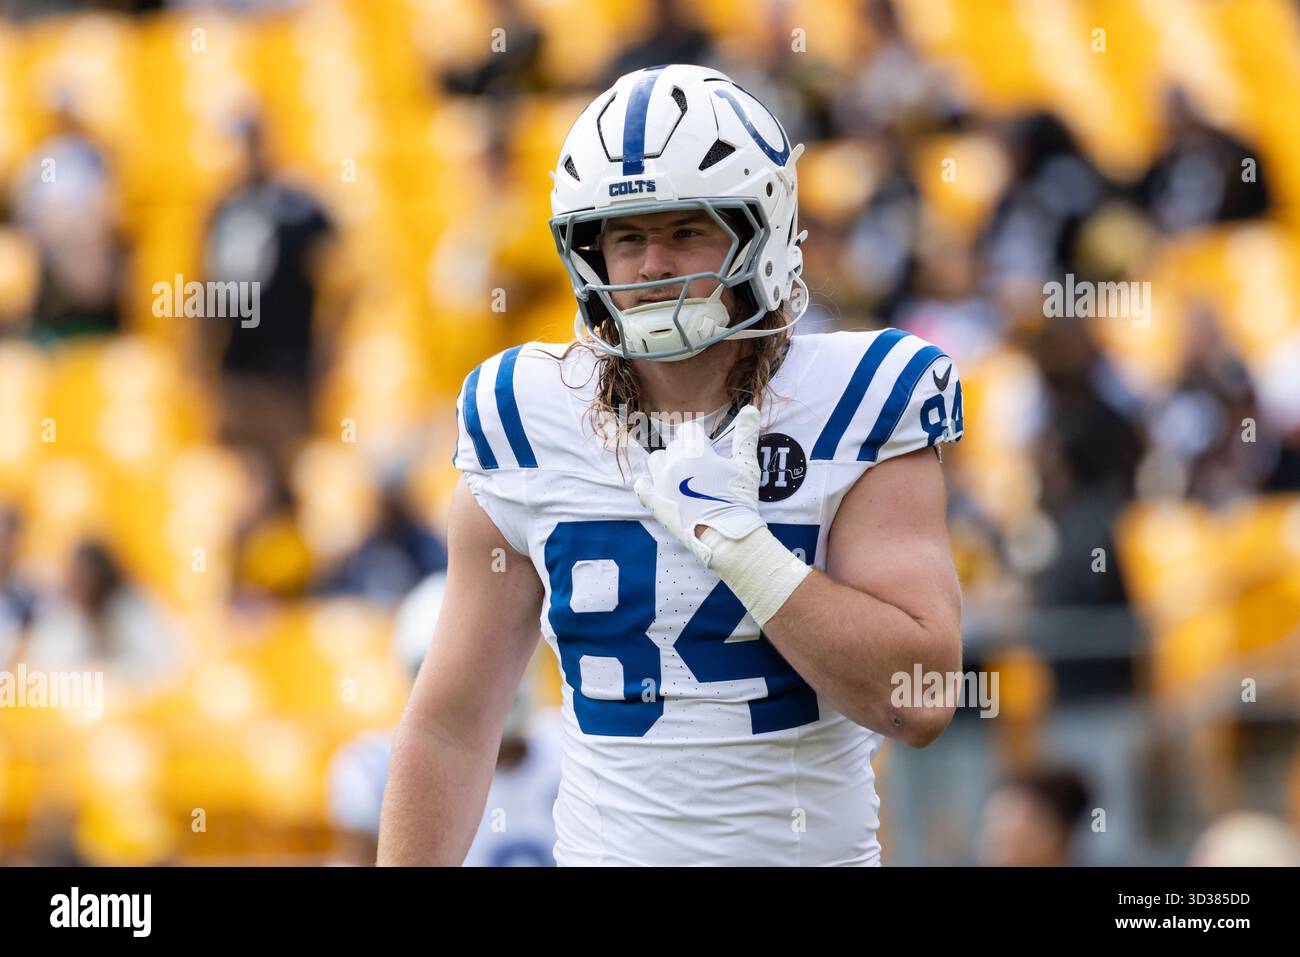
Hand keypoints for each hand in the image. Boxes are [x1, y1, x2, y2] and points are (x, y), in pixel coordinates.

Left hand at [633, 404, 764, 565]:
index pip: (689, 430)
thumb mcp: (747, 465)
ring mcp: (661, 483)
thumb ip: (746, 434)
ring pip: (657, 460)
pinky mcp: (654, 502)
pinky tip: (662, 488)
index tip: (709, 454)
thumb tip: (751, 408)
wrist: (727, 537)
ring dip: (668, 465)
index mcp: (695, 451)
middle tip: (702, 472)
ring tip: (684, 480)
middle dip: (687, 453)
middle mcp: (674, 463)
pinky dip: (650, 483)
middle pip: (675, 445)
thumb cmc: (739, 500)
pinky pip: (642, 484)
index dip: (700, 440)